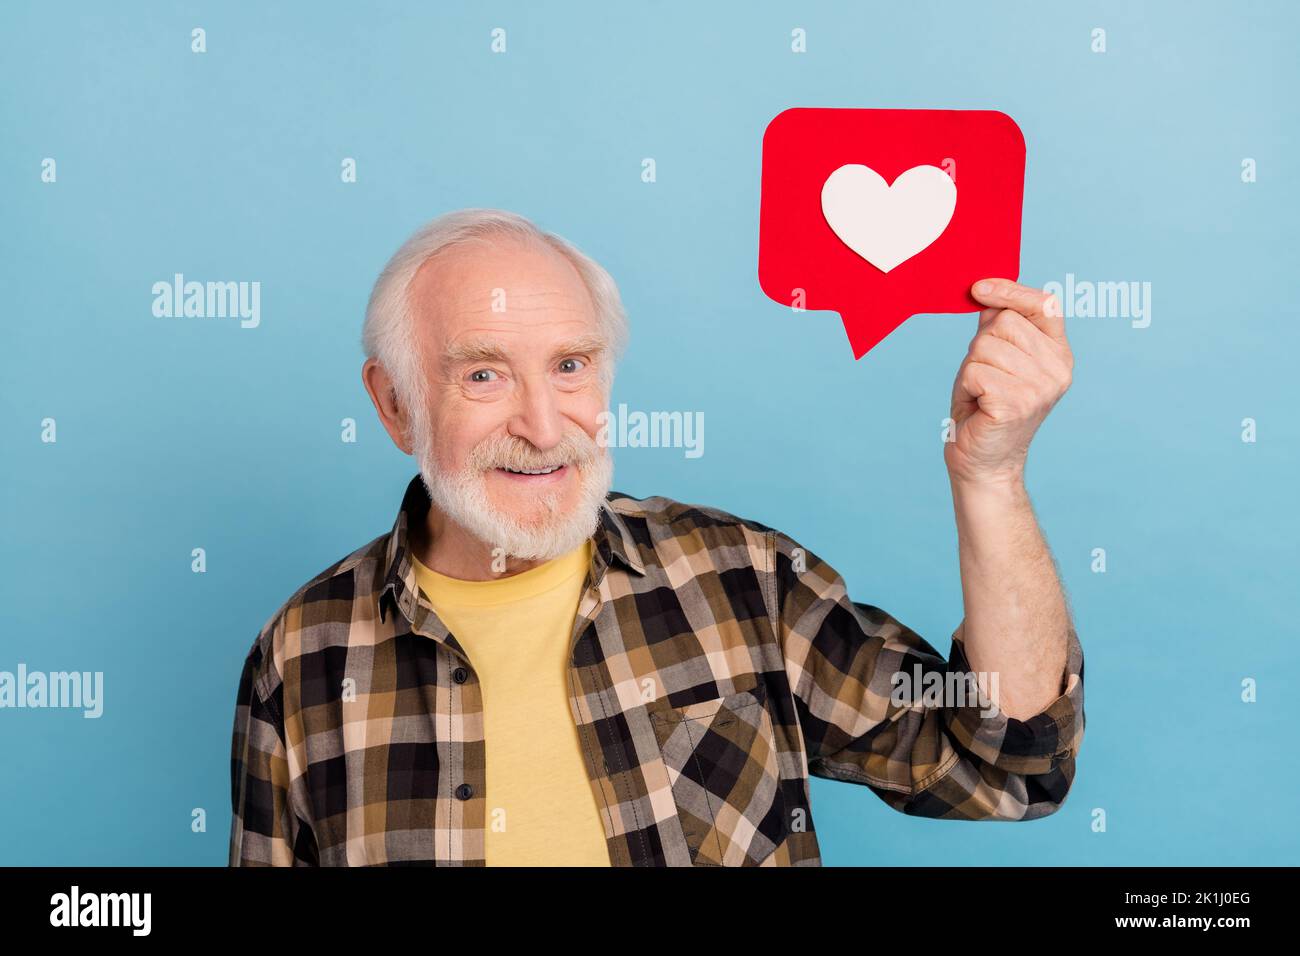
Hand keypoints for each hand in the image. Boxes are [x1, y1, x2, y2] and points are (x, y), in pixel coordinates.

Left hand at [945, 278, 1072, 486]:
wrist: (983, 460)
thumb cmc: (984, 408)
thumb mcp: (993, 359)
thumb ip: (996, 326)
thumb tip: (986, 290)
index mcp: (1059, 354)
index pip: (1044, 304)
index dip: (1010, 291)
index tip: (978, 288)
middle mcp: (1058, 369)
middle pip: (1004, 322)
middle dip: (981, 345)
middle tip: (984, 378)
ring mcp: (1041, 387)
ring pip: (985, 346)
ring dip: (971, 369)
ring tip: (981, 395)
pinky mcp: (1017, 402)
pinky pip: (974, 371)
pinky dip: (966, 387)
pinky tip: (978, 407)